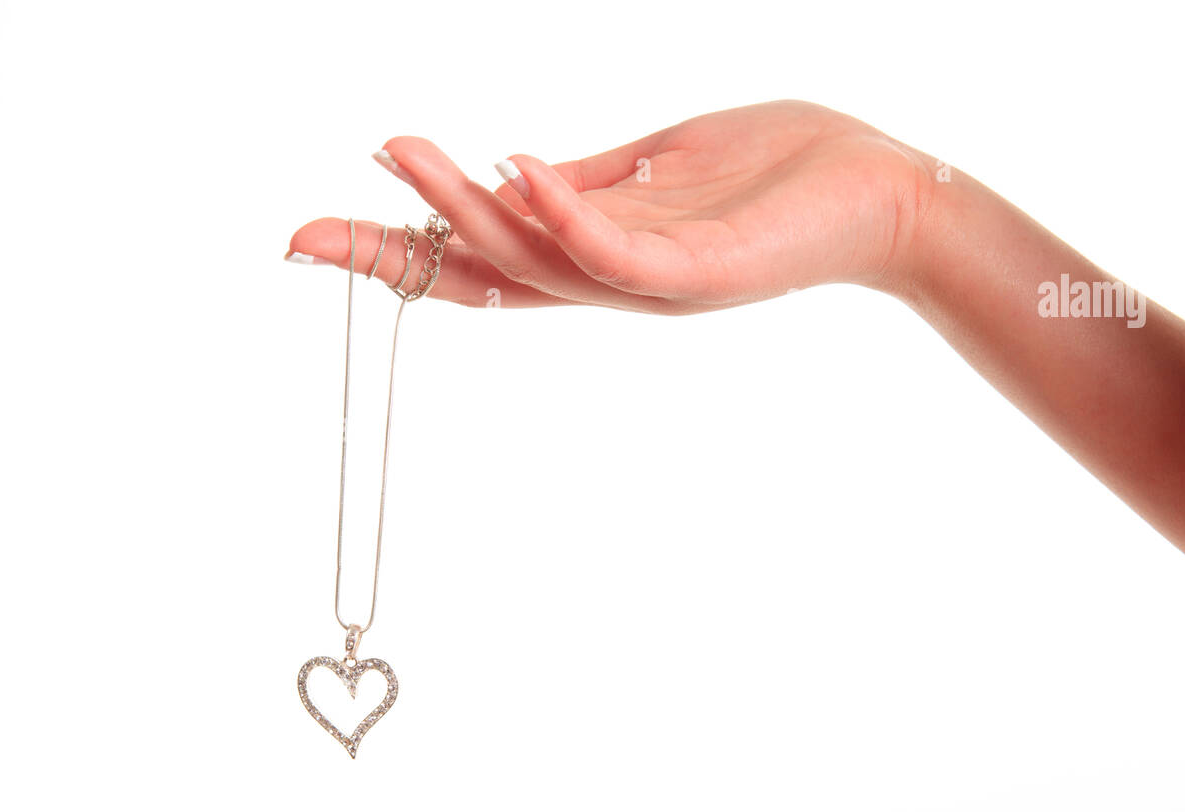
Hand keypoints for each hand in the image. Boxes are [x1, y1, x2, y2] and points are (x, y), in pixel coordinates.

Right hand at [285, 100, 936, 312]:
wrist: (879, 194)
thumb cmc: (776, 176)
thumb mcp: (657, 173)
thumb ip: (586, 182)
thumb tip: (507, 171)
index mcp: (596, 253)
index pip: (481, 259)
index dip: (402, 249)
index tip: (318, 234)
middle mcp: (612, 281)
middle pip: (487, 276)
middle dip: (396, 253)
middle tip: (305, 234)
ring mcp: (654, 282)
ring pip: (538, 261)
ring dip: (464, 209)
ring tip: (402, 156)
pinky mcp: (700, 270)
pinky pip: (619, 248)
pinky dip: (564, 209)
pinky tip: (518, 162)